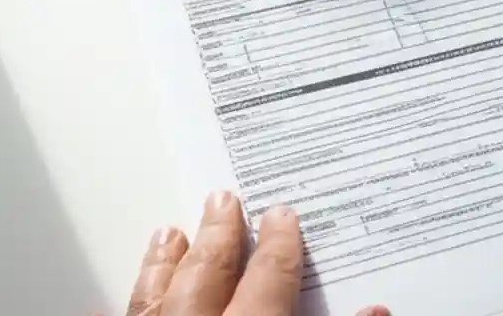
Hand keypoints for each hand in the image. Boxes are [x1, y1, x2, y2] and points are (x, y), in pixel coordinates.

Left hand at [124, 192, 387, 315]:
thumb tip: (376, 310)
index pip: (269, 278)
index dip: (278, 245)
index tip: (282, 216)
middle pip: (207, 274)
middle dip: (218, 234)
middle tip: (224, 198)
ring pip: (155, 296)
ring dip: (165, 263)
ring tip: (170, 233)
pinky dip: (129, 301)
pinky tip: (125, 293)